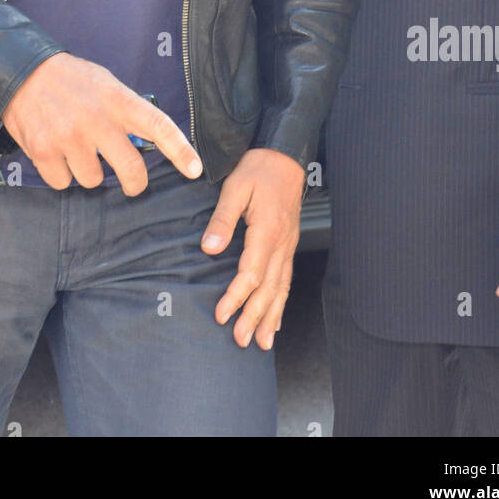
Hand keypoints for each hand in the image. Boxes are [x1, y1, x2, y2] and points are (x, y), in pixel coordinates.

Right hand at [0, 51, 201, 195]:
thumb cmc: (70, 80)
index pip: (157, 125)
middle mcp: (96, 120)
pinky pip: (63, 183)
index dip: (180, 150)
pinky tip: (54, 150)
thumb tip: (145, 142)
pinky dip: (60, 173)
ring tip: (75, 147)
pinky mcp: (44, 151)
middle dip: (135, 183)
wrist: (21, 72)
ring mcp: (70, 138)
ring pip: (94, 181)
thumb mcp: (105, 83)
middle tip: (132, 182)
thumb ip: (126, 110)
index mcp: (117, 99)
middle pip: (131, 170)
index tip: (195, 170)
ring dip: (87, 172)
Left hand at [201, 147, 303, 350]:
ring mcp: (288, 245)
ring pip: (281, 288)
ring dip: (271, 316)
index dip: (236, 297)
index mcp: (267, 231)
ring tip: (263, 342)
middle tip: (241, 340)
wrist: (285, 155)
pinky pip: (286, 278)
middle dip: (255, 317)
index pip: (251, 273)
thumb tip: (209, 249)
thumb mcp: (235, 188)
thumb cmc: (259, 169)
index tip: (221, 314)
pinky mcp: (289, 243)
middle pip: (268, 288)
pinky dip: (281, 302)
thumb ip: (222, 220)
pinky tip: (277, 318)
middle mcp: (281, 243)